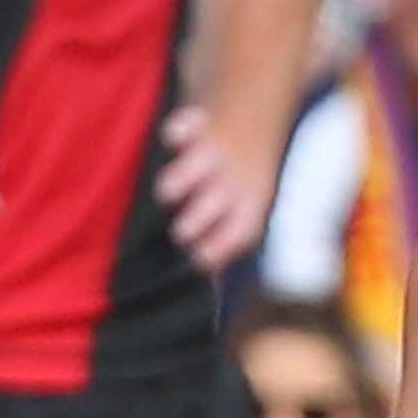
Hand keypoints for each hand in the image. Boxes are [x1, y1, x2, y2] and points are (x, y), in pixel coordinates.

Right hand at [155, 107, 275, 273]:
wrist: (250, 131)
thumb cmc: (235, 191)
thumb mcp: (242, 220)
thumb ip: (220, 251)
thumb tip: (202, 292)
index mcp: (244, 209)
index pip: (235, 233)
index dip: (215, 249)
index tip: (195, 260)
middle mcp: (230, 182)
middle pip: (213, 203)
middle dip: (196, 218)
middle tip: (181, 231)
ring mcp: (213, 154)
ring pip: (197, 166)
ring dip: (183, 177)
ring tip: (167, 192)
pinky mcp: (197, 128)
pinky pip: (188, 125)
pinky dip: (180, 129)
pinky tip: (172, 136)